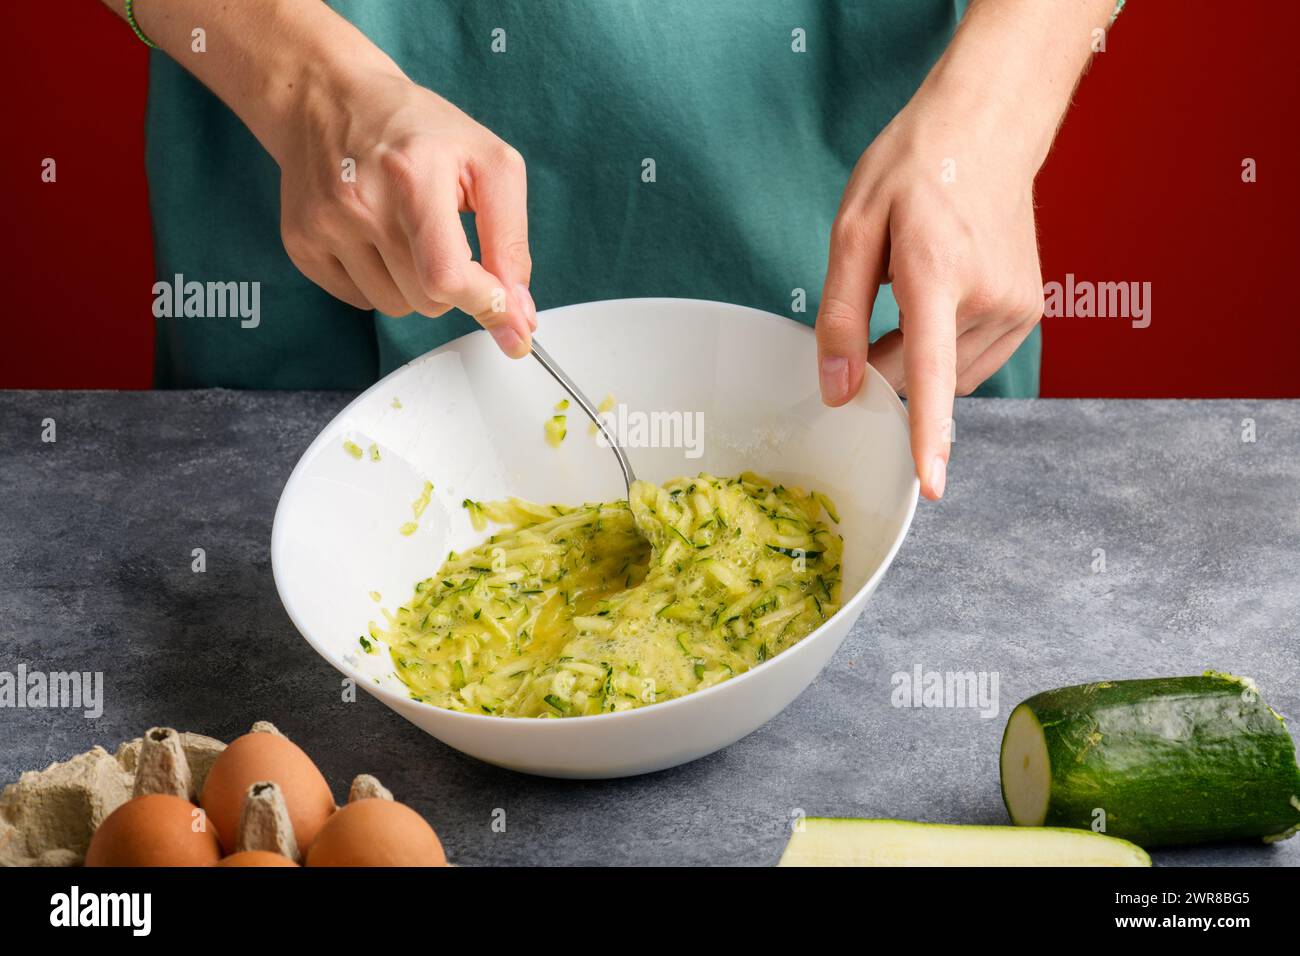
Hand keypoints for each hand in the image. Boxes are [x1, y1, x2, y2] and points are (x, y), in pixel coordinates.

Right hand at [273, 66, 535, 356]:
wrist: (329, 97)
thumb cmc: (418, 130)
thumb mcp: (489, 163)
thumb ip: (511, 240)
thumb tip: (517, 315)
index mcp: (413, 172)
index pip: (447, 276)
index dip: (485, 303)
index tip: (506, 311)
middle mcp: (360, 200)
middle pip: (426, 299)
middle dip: (453, 285)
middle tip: (447, 239)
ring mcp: (324, 224)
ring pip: (395, 307)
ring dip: (415, 285)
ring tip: (406, 232)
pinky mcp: (301, 243)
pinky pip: (361, 301)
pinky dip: (380, 281)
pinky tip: (374, 237)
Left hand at [816, 87, 1042, 499]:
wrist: (988, 129)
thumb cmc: (913, 170)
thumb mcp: (852, 229)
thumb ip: (840, 315)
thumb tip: (839, 392)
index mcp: (937, 272)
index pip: (930, 369)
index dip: (927, 433)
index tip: (931, 484)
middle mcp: (987, 297)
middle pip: (920, 378)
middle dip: (884, 367)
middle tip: (874, 308)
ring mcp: (1016, 308)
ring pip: (947, 377)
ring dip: (917, 359)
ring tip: (913, 292)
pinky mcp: (1029, 314)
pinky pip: (971, 363)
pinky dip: (944, 351)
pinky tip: (939, 302)